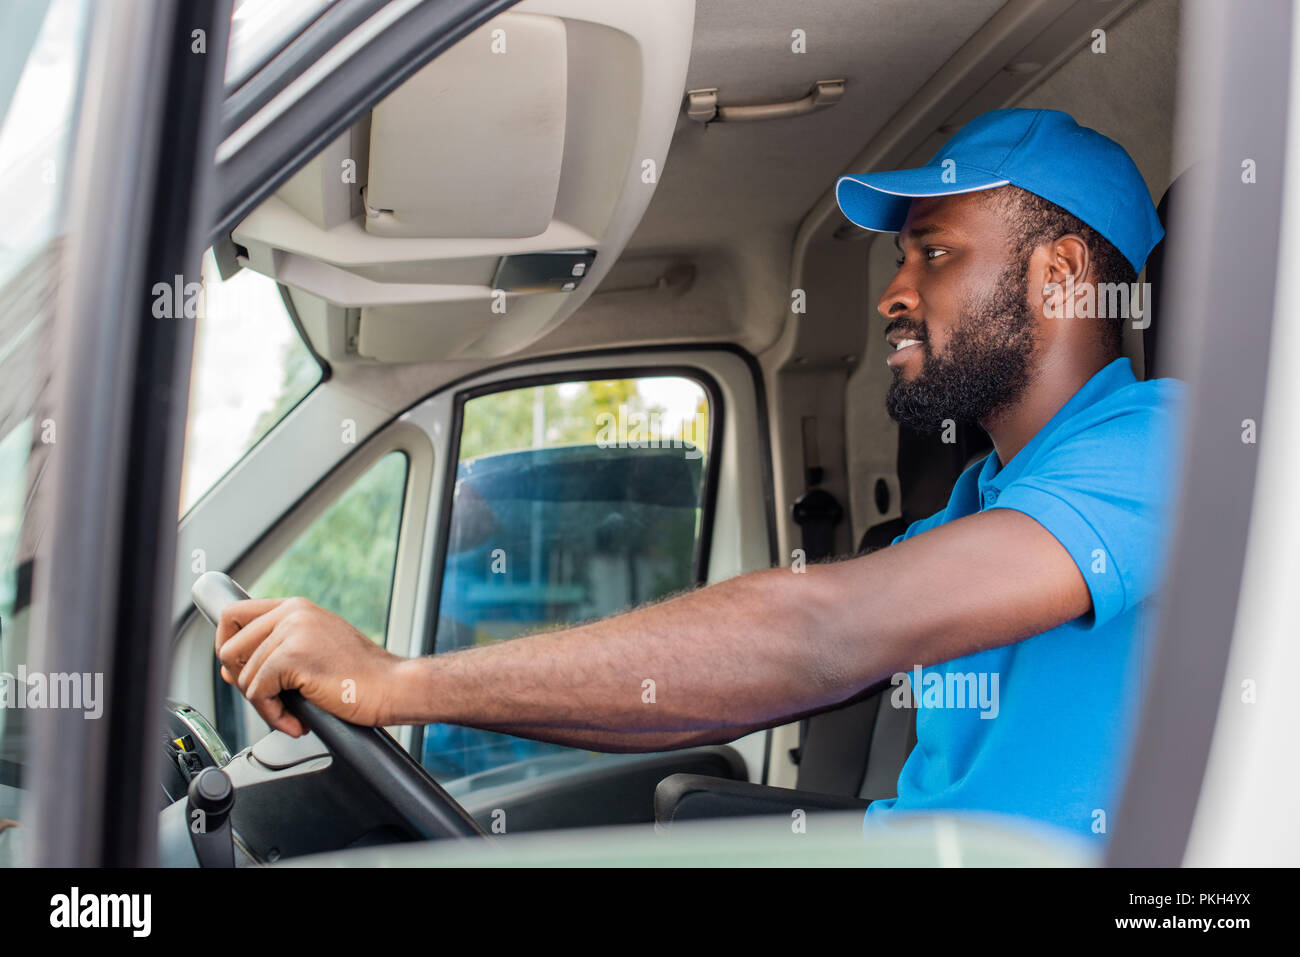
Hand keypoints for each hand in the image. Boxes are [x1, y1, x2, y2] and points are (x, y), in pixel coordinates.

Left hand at [215, 596, 407, 736]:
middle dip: (242, 681)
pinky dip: (273, 716)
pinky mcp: (293, 657)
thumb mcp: (315, 649)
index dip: (226, 645)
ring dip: (265, 705)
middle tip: (271, 698)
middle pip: (229, 647)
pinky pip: (258, 694)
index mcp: (296, 607)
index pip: (234, 614)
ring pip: (244, 678)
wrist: (393, 687)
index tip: (238, 670)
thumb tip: (228, 668)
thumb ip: (275, 650)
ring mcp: (292, 632)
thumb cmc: (361, 675)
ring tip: (293, 713)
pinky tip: (297, 720)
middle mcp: (292, 613)